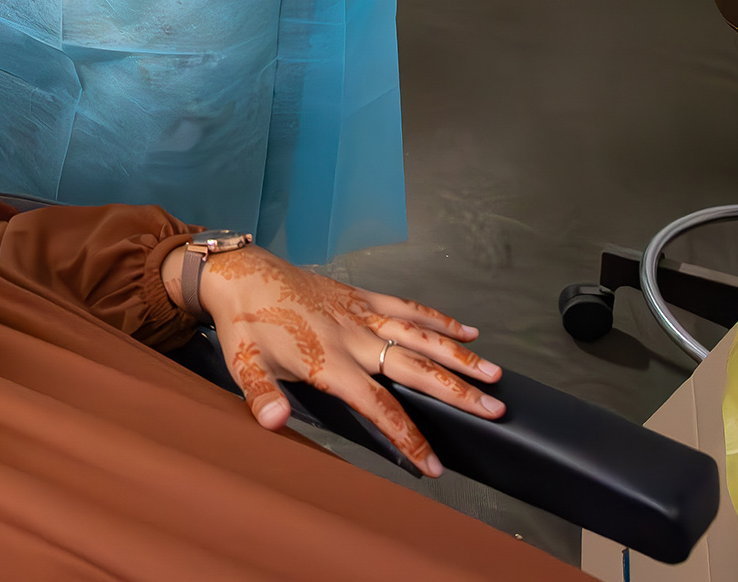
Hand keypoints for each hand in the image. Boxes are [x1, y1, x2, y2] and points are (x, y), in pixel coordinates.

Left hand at [184, 245, 505, 476]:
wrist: (241, 272)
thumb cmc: (245, 322)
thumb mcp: (243, 363)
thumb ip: (261, 395)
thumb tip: (273, 423)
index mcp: (329, 359)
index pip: (378, 405)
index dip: (407, 436)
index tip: (433, 465)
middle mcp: (353, 336)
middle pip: (415, 367)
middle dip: (457, 392)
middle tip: (495, 411)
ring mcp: (360, 313)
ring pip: (420, 335)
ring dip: (459, 355)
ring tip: (496, 376)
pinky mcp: (361, 296)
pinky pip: (407, 307)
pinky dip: (438, 318)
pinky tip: (469, 330)